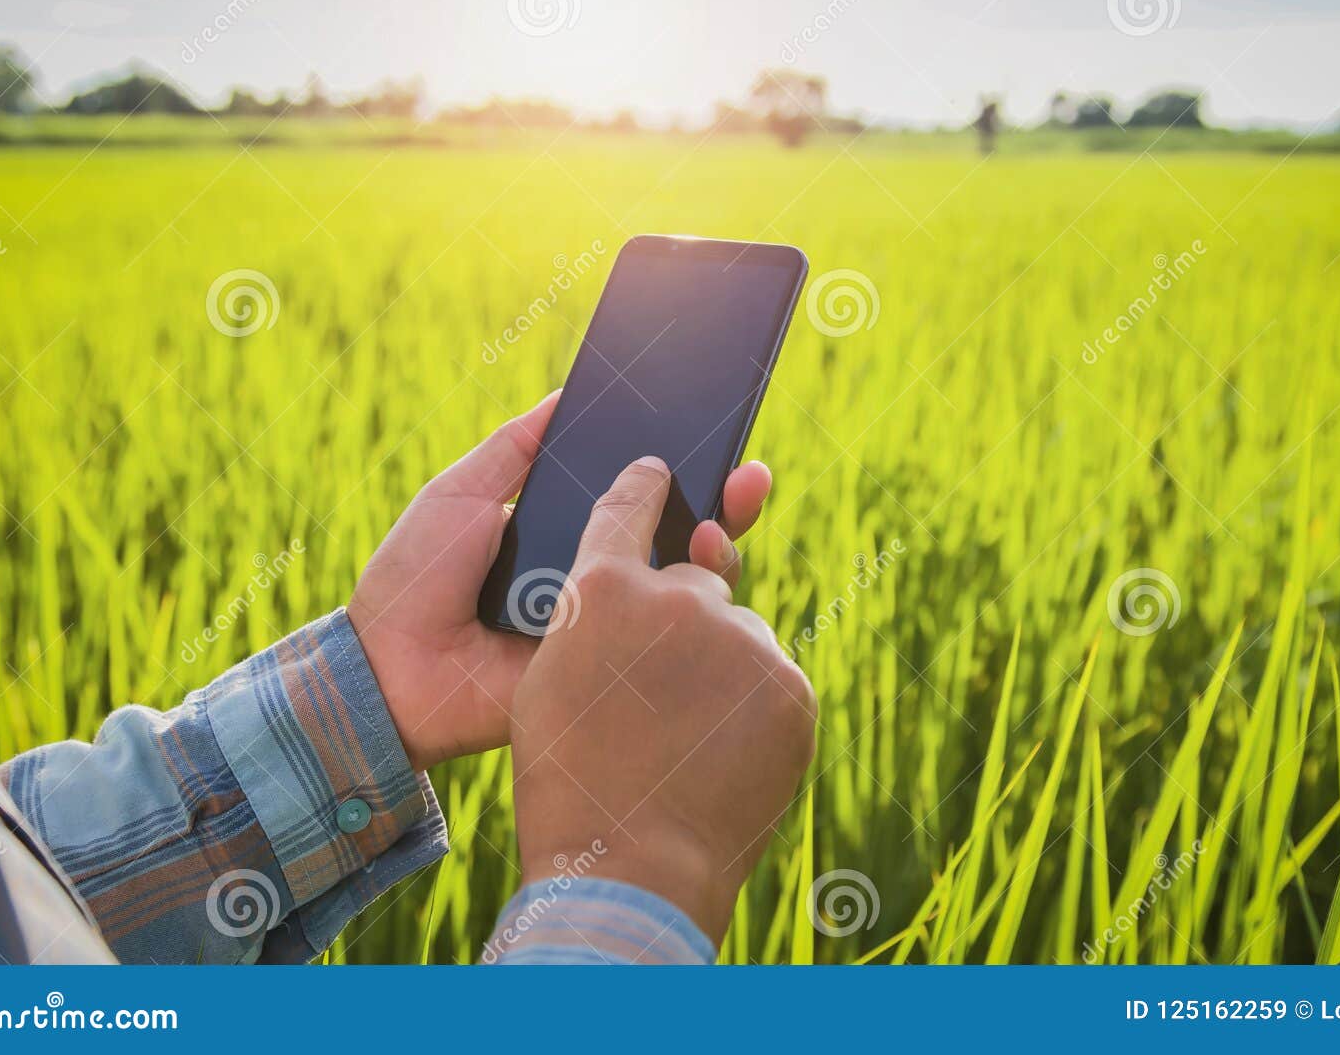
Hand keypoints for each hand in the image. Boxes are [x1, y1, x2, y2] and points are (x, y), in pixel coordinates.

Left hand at [348, 393, 773, 770]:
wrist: (388, 668)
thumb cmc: (415, 576)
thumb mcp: (462, 492)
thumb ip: (516, 447)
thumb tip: (567, 394)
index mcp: (561, 533)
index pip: (635, 497)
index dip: (677, 466)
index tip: (713, 430)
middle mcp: (593, 577)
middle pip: (673, 537)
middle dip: (720, 502)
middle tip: (750, 471)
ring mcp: (606, 625)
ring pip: (681, 586)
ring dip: (717, 544)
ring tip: (732, 507)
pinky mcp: (607, 670)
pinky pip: (658, 639)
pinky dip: (689, 605)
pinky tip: (707, 562)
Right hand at [507, 457, 816, 944]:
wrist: (633, 869)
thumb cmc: (572, 780)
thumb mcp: (549, 683)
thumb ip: (593, 615)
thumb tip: (652, 581)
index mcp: (603, 589)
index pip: (629, 505)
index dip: (644, 487)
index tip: (657, 470)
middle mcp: (680, 598)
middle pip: (696, 581)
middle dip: (684, 620)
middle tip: (660, 690)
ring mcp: (743, 640)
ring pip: (737, 635)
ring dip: (720, 669)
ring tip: (687, 741)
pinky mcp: (790, 687)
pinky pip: (770, 679)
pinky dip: (752, 707)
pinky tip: (720, 754)